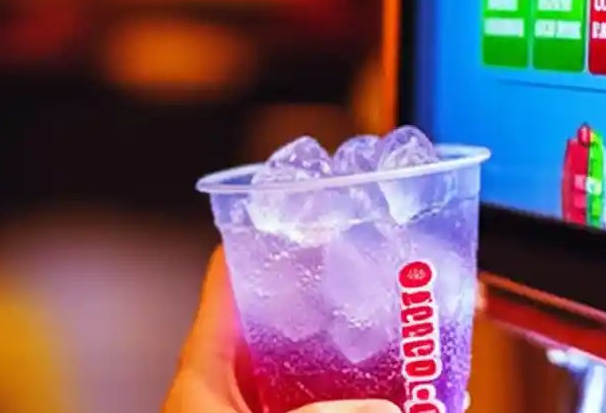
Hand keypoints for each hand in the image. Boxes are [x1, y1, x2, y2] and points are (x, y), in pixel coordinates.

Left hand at [163, 247, 399, 412]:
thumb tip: (393, 406)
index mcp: (202, 373)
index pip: (225, 285)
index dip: (257, 243)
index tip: (298, 212)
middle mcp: (226, 391)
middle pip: (275, 326)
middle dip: (325, 302)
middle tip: (372, 273)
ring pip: (305, 376)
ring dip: (350, 362)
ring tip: (398, 338)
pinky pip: (321, 405)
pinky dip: (358, 400)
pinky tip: (403, 399)